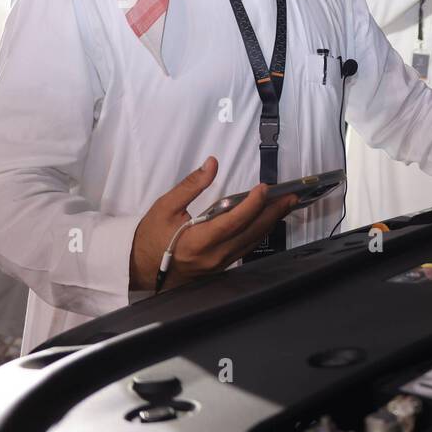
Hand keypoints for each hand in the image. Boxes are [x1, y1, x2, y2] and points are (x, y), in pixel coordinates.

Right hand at [129, 156, 297, 291]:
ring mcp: (220, 264)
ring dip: (270, 222)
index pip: (234, 221)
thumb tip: (212, 164)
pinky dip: (259, 232)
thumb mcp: (165, 206)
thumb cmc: (151, 236)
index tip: (264, 187)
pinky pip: (245, 248)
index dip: (252, 204)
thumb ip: (191, 185)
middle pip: (251, 232)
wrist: (140, 267)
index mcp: (198, 242)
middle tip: (290, 196)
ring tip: (285, 205)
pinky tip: (267, 220)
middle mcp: (214, 256)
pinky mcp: (221, 266)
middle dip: (272, 212)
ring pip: (252, 241)